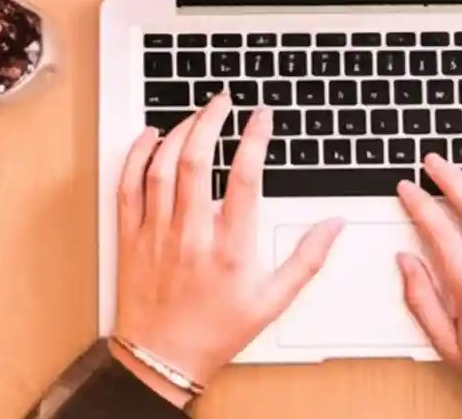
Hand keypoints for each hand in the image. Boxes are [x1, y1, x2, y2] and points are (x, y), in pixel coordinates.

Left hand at [112, 95, 343, 403]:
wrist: (161, 359)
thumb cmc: (216, 331)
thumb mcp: (273, 301)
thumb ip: (307, 259)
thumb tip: (333, 225)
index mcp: (230, 248)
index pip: (245, 178)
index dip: (255, 139)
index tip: (262, 117)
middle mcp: (191, 235)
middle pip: (197, 161)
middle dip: (211, 121)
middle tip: (224, 101)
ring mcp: (157, 233)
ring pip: (163, 167)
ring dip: (179, 132)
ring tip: (196, 114)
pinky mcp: (132, 237)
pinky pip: (128, 186)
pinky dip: (138, 155)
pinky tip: (150, 137)